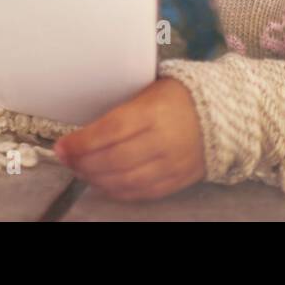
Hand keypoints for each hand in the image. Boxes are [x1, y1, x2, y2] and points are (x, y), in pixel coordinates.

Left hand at [53, 78, 204, 200]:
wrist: (222, 113)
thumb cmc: (178, 97)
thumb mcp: (148, 91)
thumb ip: (120, 112)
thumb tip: (84, 132)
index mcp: (153, 112)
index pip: (109, 130)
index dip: (81, 142)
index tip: (62, 146)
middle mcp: (163, 140)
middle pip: (114, 159)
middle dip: (83, 162)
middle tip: (68, 160)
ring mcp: (171, 164)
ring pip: (125, 181)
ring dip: (96, 179)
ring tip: (81, 171)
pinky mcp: (177, 180)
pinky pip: (141, 193)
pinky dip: (117, 191)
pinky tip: (103, 184)